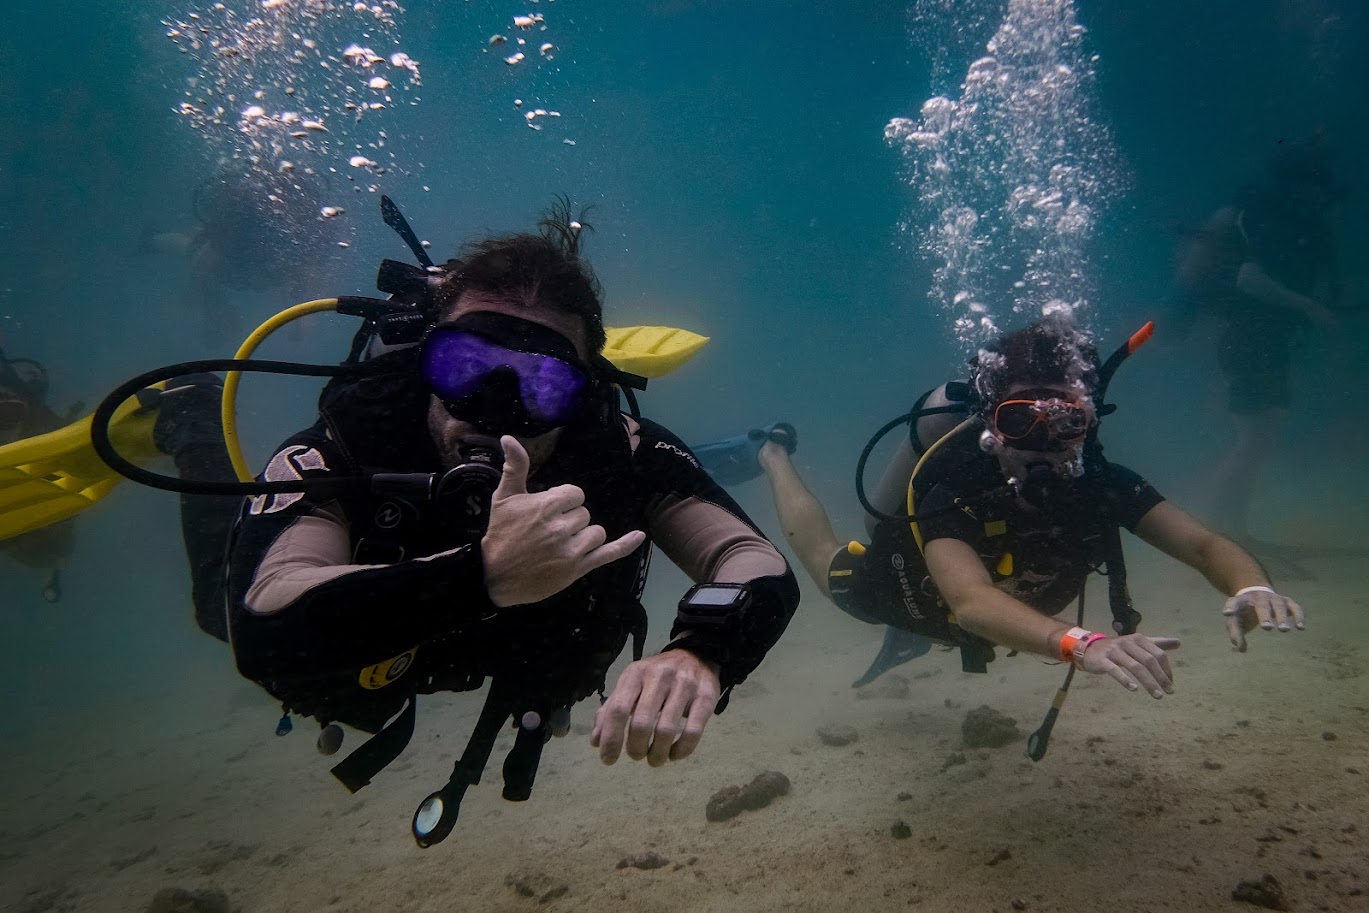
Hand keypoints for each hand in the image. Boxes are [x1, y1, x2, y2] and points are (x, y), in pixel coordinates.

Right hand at [482, 436, 645, 606]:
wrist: (495, 575)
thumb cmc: (500, 534)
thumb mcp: (504, 497)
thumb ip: (514, 467)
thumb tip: (509, 438)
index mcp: (547, 505)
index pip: (575, 494)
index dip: (563, 501)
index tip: (548, 511)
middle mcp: (562, 527)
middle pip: (584, 513)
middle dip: (569, 520)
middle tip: (547, 532)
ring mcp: (572, 549)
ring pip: (595, 532)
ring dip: (582, 536)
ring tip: (559, 544)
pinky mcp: (579, 568)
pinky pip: (609, 553)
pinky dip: (626, 545)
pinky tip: (640, 535)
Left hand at [591, 650, 720, 766]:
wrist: (696, 655)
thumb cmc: (656, 677)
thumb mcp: (631, 686)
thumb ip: (611, 711)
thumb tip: (596, 742)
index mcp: (635, 674)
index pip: (618, 709)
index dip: (611, 738)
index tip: (608, 760)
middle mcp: (659, 676)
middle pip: (641, 723)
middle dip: (636, 749)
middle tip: (637, 756)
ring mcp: (684, 685)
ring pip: (667, 730)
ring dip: (658, 754)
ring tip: (655, 760)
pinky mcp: (706, 696)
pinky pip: (693, 731)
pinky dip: (682, 750)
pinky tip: (675, 755)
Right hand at [1074, 633, 1180, 698]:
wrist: (1089, 648)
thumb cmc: (1117, 649)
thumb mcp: (1137, 644)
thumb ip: (1157, 643)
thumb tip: (1178, 642)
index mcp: (1138, 639)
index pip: (1157, 654)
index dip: (1166, 669)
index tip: (1171, 683)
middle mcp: (1127, 643)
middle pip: (1148, 660)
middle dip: (1160, 677)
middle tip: (1169, 692)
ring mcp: (1114, 651)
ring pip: (1135, 667)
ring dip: (1148, 682)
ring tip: (1157, 695)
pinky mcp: (1103, 661)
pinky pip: (1115, 671)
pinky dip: (1125, 680)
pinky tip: (1134, 689)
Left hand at [1222, 588, 1304, 651]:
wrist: (1256, 593)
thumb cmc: (1245, 612)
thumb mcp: (1236, 620)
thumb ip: (1235, 633)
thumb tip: (1240, 648)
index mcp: (1241, 601)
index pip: (1234, 602)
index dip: (1230, 607)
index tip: (1227, 613)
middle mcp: (1258, 597)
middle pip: (1261, 605)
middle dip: (1264, 616)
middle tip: (1266, 628)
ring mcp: (1273, 598)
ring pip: (1278, 604)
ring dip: (1281, 616)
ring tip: (1284, 630)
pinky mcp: (1286, 601)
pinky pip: (1294, 606)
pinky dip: (1298, 615)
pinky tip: (1300, 627)